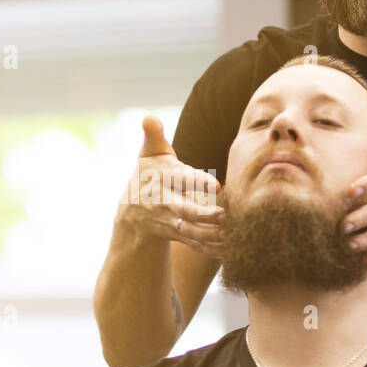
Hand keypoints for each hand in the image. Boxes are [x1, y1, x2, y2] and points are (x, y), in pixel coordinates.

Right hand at [116, 115, 223, 256]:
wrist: (132, 212)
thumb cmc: (148, 173)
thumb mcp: (149, 153)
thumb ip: (153, 135)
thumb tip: (148, 117)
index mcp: (163, 179)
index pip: (181, 179)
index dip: (197, 182)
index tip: (216, 186)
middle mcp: (166, 203)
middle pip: (185, 211)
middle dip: (204, 215)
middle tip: (225, 215)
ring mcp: (171, 222)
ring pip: (192, 232)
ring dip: (212, 235)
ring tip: (233, 233)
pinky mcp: (179, 236)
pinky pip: (196, 245)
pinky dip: (212, 249)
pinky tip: (230, 248)